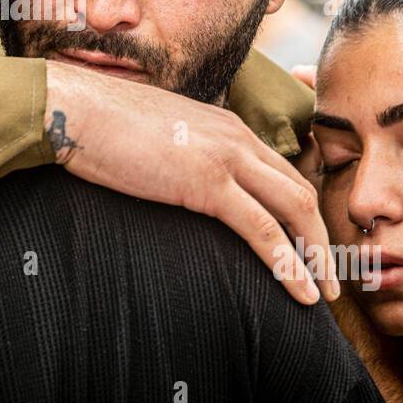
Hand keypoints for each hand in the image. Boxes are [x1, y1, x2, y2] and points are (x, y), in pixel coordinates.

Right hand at [44, 61, 336, 304]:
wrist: (74, 110)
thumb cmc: (101, 126)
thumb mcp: (156, 137)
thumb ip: (182, 155)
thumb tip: (177, 181)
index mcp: (225, 126)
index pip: (281, 172)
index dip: (300, 213)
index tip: (307, 246)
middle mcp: (236, 137)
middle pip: (299, 190)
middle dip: (319, 237)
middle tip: (328, 276)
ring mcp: (225, 157)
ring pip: (294, 209)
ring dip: (315, 255)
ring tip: (323, 292)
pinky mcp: (207, 183)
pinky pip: (263, 229)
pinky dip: (288, 263)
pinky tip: (300, 291)